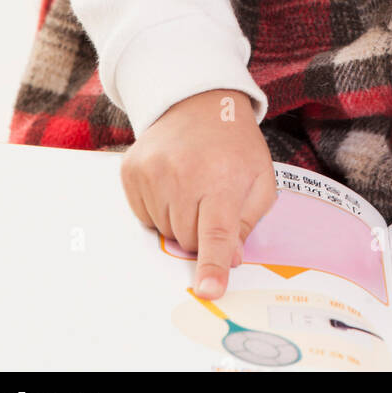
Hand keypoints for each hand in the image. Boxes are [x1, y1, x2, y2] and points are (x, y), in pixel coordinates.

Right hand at [120, 88, 276, 298]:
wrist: (199, 103)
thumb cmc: (235, 147)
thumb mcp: (260, 180)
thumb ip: (249, 223)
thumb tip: (231, 260)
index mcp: (222, 179)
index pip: (216, 232)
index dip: (212, 264)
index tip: (208, 290)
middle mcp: (183, 175)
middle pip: (186, 240)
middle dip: (200, 232)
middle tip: (210, 199)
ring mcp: (152, 171)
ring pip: (163, 231)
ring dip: (179, 219)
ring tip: (192, 184)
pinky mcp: (131, 170)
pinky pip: (143, 216)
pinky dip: (158, 208)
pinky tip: (172, 181)